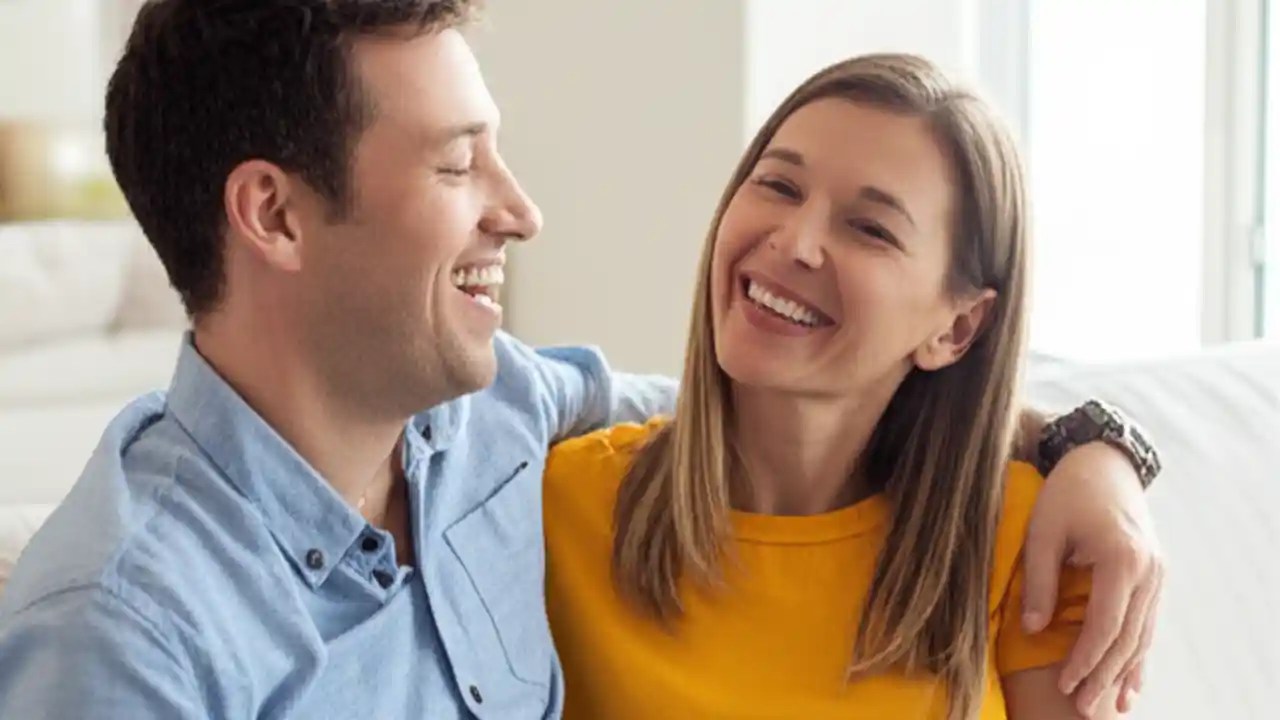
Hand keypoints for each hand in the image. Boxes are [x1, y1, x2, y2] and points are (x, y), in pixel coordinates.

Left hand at [1022, 442, 1164, 716]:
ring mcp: (1158, 575)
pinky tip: (1130, 683)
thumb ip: (1039, 582)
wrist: (1104, 462)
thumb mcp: (1043, 532)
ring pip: (1143, 636)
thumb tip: (1032, 629)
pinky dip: (1138, 655)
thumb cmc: (1067, 493)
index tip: (1066, 684)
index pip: (1106, 625)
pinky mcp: (1155, 576)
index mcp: (1123, 560)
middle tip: (1084, 710)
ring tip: (1108, 707)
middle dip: (1105, 677)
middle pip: (1128, 639)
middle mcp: (1149, 572)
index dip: (1085, 659)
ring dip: (1125, 673)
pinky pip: (1148, 624)